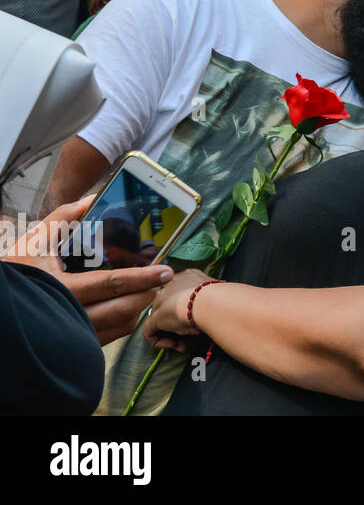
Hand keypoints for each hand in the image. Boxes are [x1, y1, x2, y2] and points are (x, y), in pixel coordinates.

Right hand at [2, 197, 176, 343]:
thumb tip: (91, 199)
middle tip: (160, 278)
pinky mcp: (75, 344)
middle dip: (147, 292)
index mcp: (60, 289)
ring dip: (138, 307)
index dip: (143, 277)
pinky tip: (126, 304)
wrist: (1, 307)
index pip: (112, 284)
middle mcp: (68, 316)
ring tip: (145, 289)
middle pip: (123, 309)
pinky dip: (123, 320)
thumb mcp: (34, 243)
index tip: (165, 270)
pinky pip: (110, 336)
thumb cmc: (16, 274)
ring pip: (120, 326)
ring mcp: (73, 334)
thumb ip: (62, 219)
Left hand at [141, 269, 210, 351]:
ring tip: (185, 345)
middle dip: (180, 325)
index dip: (188, 311)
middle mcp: (170, 286)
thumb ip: (209, 300)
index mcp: (186, 277)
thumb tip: (213, 312)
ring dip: (174, 336)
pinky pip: (150, 332)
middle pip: (171, 308)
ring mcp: (160, 301)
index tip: (197, 322)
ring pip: (162, 321)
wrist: (210, 302)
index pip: (181, 295)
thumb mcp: (216, 294)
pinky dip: (160, 341)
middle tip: (190, 338)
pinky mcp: (155, 317)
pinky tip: (174, 345)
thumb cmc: (218, 297)